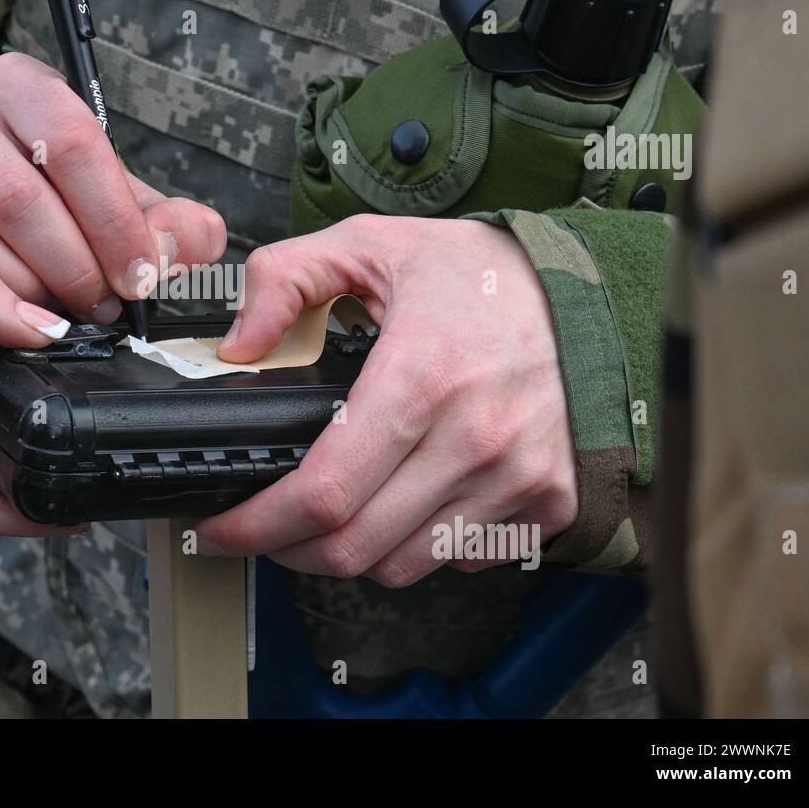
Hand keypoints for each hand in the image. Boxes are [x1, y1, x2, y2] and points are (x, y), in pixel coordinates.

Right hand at [0, 53, 226, 320]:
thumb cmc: (65, 192)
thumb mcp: (125, 194)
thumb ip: (172, 220)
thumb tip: (187, 242)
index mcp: (20, 84)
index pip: (70, 144)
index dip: (112, 220)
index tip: (140, 274)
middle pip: (18, 198)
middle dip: (75, 265)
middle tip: (107, 305)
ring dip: (28, 290)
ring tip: (67, 312)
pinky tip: (22, 318)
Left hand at [197, 214, 577, 585]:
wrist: (588, 288)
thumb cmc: (479, 272)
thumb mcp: (369, 242)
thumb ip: (285, 279)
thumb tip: (238, 346)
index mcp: (422, 377)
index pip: (324, 492)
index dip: (256, 525)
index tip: (220, 529)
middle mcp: (475, 440)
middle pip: (354, 547)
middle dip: (286, 549)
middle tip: (262, 527)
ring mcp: (518, 477)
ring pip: (403, 565)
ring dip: (352, 552)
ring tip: (333, 511)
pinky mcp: (548, 499)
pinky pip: (461, 556)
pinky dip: (421, 543)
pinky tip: (405, 500)